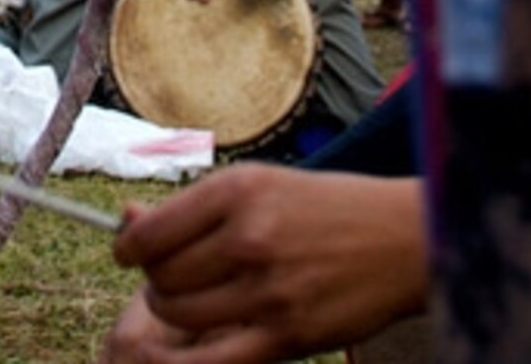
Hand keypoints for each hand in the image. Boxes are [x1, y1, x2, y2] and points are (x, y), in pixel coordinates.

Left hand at [114, 165, 429, 356]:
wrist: (405, 239)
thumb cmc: (326, 209)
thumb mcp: (260, 185)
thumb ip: (192, 208)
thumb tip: (125, 223)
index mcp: (239, 190)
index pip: (150, 233)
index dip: (129, 249)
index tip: (131, 254)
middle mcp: (250, 236)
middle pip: (161, 277)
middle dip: (156, 281)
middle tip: (176, 278)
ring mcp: (269, 289)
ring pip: (178, 315)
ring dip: (172, 313)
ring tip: (194, 301)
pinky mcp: (288, 335)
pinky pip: (211, 360)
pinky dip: (187, 358)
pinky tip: (197, 341)